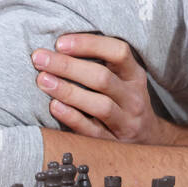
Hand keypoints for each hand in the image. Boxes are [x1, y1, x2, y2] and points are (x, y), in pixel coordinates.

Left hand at [31, 33, 170, 144]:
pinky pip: (91, 131)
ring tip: (42, 80)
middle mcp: (134, 98)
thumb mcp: (124, 78)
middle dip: (68, 66)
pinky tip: (54, 106)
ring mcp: (126, 122)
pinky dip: (72, 117)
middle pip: (102, 78)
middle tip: (40, 58)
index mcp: (135, 75)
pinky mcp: (113, 144)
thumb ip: (101, 62)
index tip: (60, 43)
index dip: (89, 44)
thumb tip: (59, 45)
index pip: (119, 52)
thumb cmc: (124, 100)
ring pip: (99, 105)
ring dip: (68, 91)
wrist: (147, 140)